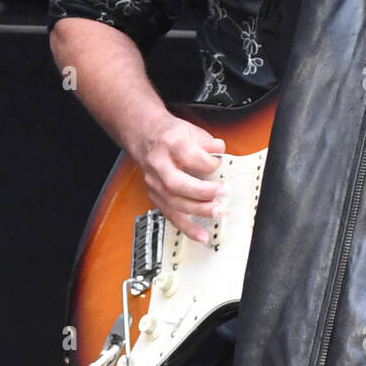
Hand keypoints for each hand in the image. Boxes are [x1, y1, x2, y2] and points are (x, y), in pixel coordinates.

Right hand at [131, 110, 226, 242]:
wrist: (145, 136)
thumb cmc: (170, 135)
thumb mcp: (191, 130)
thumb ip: (208, 143)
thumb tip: (220, 152)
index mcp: (170, 143)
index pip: (189, 156)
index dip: (208, 163)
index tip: (220, 165)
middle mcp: (158, 164)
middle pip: (176, 183)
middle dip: (201, 192)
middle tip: (221, 195)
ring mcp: (154, 182)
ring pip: (172, 202)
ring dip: (197, 211)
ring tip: (217, 213)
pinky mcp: (155, 195)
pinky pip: (170, 215)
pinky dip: (187, 227)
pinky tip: (201, 234)